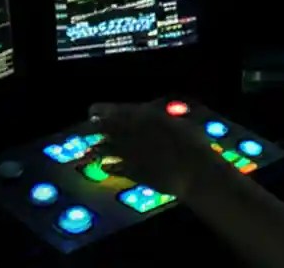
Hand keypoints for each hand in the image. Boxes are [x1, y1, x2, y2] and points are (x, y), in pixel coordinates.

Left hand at [89, 102, 219, 197]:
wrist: (194, 170)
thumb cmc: (191, 141)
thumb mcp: (175, 121)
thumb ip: (156, 117)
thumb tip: (145, 114)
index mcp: (141, 116)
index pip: (110, 110)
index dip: (100, 111)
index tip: (93, 112)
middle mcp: (130, 133)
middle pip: (103, 129)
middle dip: (95, 129)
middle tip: (90, 129)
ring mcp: (129, 154)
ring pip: (104, 149)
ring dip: (97, 149)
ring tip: (91, 150)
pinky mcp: (132, 172)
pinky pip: (113, 169)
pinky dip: (108, 167)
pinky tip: (105, 167)